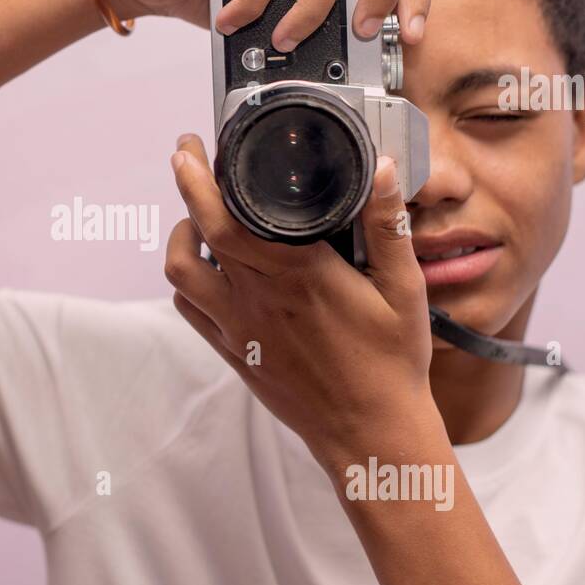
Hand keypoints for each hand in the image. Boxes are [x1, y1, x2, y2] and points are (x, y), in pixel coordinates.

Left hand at [165, 134, 442, 471]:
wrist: (371, 435)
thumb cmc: (391, 364)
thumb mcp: (404, 289)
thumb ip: (387, 225)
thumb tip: (379, 169)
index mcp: (296, 273)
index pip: (228, 215)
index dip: (199, 178)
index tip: (192, 149)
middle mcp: (257, 298)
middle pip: (196, 233)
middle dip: (184, 188)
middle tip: (186, 159)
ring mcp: (239, 329)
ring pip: (181, 273)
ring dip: (180, 238)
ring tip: (197, 218)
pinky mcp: (234, 353)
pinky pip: (191, 309)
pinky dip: (187, 281)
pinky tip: (208, 269)